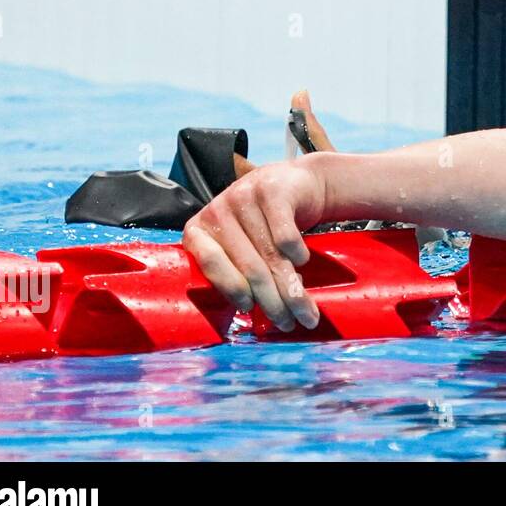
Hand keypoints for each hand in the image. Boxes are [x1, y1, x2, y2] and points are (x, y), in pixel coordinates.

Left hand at [183, 157, 327, 330]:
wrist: (296, 182)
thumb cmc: (264, 222)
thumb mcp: (239, 241)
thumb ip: (233, 267)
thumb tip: (248, 314)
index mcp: (199, 228)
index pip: (210, 265)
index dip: (231, 290)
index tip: (250, 310)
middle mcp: (217, 210)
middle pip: (248, 267)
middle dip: (272, 301)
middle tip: (288, 323)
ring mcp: (244, 197)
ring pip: (270, 256)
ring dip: (291, 288)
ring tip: (305, 310)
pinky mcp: (273, 191)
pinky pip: (286, 236)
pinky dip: (297, 255)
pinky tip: (302, 262)